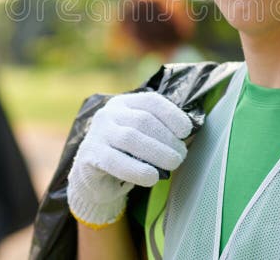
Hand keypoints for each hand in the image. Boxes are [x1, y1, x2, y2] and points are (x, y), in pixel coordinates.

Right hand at [67, 92, 192, 226]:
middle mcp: (109, 113)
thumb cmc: (125, 154)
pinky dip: (137, 169)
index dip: (172, 114)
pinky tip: (152, 177)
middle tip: (181, 155)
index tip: (186, 131)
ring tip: (173, 164)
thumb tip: (189, 135)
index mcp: (124, 104)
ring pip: (130, 138)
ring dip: (157, 152)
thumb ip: (160, 132)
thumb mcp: (142, 137)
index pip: (151, 101)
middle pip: (143, 120)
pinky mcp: (90, 155)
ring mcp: (97, 133)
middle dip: (167, 138)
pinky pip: (115, 161)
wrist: (93, 178)